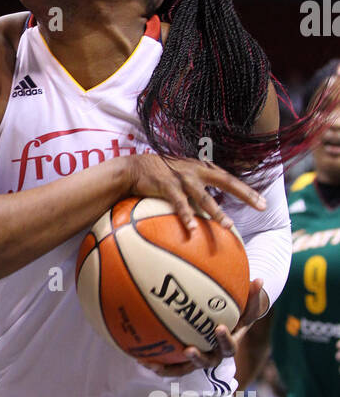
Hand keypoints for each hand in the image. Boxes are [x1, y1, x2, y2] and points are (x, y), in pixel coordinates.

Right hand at [124, 154, 266, 230]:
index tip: (262, 203)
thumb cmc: (161, 174)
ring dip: (217, 211)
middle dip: (245, 194)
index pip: (230, 179)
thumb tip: (211, 207)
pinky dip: (186, 216)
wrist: (135, 167)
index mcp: (202, 169)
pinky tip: (193, 228)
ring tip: (229, 225)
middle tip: (261, 206)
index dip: (247, 190)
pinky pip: (180, 203)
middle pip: (227, 182)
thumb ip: (199, 185)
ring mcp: (183, 178)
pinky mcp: (167, 186)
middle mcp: (196, 171)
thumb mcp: (183, 175)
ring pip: (205, 196)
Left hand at [141, 278, 268, 377]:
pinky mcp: (182, 360)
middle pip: (207, 363)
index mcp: (228, 345)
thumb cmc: (236, 312)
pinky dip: (157, 363)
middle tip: (189, 350)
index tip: (219, 328)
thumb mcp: (245, 304)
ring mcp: (196, 359)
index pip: (230, 347)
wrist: (225, 323)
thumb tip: (260, 280)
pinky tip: (140, 357)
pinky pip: (170, 365)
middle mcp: (213, 356)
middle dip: (198, 358)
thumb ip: (253, 295)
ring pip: (183, 369)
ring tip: (152, 364)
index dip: (226, 340)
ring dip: (169, 369)